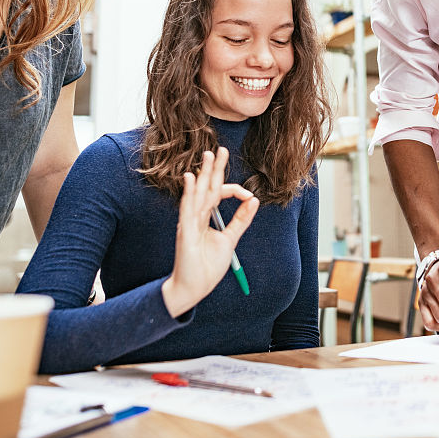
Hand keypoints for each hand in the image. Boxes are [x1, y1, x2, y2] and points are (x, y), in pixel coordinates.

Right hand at [162, 147, 257, 316]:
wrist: (194, 288)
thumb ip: (241, 220)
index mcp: (206, 217)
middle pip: (207, 187)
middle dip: (214, 168)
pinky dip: (189, 193)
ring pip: (198, 193)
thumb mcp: (230, 239)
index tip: (248, 195)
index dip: (234, 190)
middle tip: (220, 149)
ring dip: (203, 174)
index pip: (218, 194)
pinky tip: (190, 178)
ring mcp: (189, 223)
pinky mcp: (184, 232)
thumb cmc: (207, 266)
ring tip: (208, 155)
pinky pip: (187, 209)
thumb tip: (253, 200)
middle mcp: (196, 216)